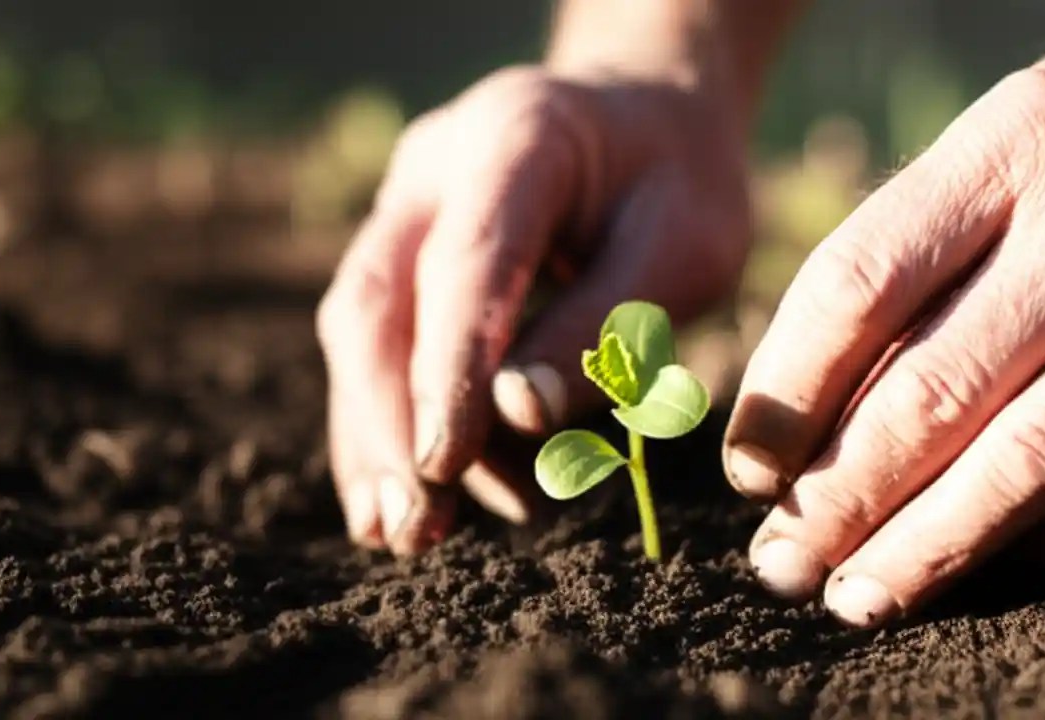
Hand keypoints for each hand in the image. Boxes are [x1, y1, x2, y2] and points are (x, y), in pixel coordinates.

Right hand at [317, 66, 749, 552]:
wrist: (645, 122)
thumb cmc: (679, 185)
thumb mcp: (684, 248)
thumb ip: (605, 324)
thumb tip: (518, 417)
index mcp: (518, 139)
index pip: (464, 263)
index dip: (448, 369)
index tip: (444, 465)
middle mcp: (436, 166)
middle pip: (378, 300)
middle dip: (387, 422)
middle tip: (411, 525)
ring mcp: (407, 202)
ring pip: (361, 325)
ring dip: (376, 435)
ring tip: (407, 532)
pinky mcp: (401, 245)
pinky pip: (377, 336)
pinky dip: (390, 418)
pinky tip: (409, 490)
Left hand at [724, 1, 1044, 626]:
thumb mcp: (1003, 134)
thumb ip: (911, 248)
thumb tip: (804, 402)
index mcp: (1013, 142)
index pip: (858, 287)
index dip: (784, 394)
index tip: (749, 467)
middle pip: (933, 391)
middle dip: (839, 496)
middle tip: (781, 560)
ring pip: (1033, 456)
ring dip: (930, 546)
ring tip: (855, 595)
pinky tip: (1006, 566)